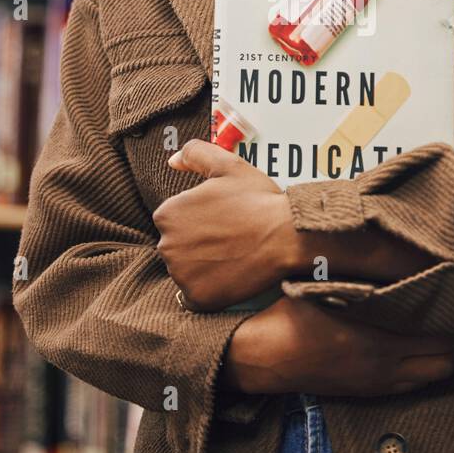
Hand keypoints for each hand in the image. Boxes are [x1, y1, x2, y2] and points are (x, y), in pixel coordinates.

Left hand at [154, 139, 298, 310]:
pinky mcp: (199, 298)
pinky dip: (210, 290)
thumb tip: (173, 160)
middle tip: (228, 239)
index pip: (173, 221)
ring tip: (231, 257)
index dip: (197, 221)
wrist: (287, 236)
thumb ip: (195, 154)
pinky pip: (196, 297)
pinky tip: (230, 276)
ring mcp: (182, 275)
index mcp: (167, 214)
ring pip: (185, 272)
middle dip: (197, 244)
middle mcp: (166, 246)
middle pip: (177, 247)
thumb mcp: (227, 166)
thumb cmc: (258, 200)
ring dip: (202, 267)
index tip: (219, 221)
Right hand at [220, 296, 453, 396]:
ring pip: (433, 376)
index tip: (449, 296)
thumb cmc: (295, 314)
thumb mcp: (329, 285)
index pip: (440, 334)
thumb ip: (367, 278)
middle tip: (447, 313)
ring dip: (439, 354)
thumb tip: (399, 258)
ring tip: (432, 330)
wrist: (267, 356)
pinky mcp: (368, 392)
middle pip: (446, 360)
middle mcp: (385, 365)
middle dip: (453, 337)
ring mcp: (378, 382)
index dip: (451, 315)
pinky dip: (420, 368)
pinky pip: (412, 386)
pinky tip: (410, 348)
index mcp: (378, 337)